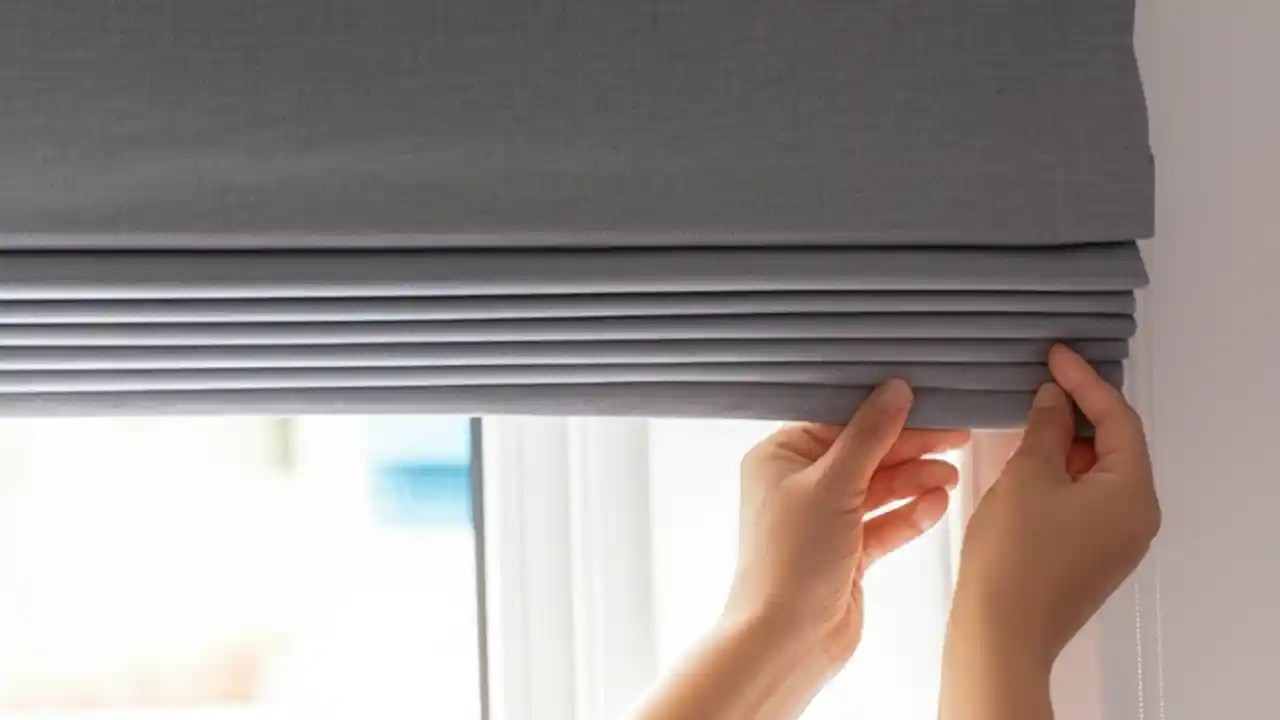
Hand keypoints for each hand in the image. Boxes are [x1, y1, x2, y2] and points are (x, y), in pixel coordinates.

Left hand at [728, 380, 968, 668]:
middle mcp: (799, 484)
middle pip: (865, 452)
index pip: (839, 420)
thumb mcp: (832, 485)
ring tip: (951, 476)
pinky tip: (938, 505)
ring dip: (915, 480)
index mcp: (780, 457)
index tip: (928, 402)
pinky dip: (910, 514)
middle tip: (958, 436)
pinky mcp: (847, 553)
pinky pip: (884, 524)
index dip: (884, 412)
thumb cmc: (792, 559)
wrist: (785, 641)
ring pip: (879, 488)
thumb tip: (895, 389)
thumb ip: (869, 436)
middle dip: (910, 447)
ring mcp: (824, 520)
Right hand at [951, 345, 1160, 668]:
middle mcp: (1136, 518)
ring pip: (1096, 474)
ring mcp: (1115, 541)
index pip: (1117, 419)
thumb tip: (1055, 400)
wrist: (1001, 634)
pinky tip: (1028, 468)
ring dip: (1065, 445)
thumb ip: (1047, 428)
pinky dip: (1060, 476)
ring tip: (1027, 424)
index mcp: (1133, 493)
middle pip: (1114, 446)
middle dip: (1076, 413)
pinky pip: (1084, 501)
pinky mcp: (1091, 557)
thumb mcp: (1028, 475)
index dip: (1085, 380)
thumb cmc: (1014, 560)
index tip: (1057, 355)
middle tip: (1040, 384)